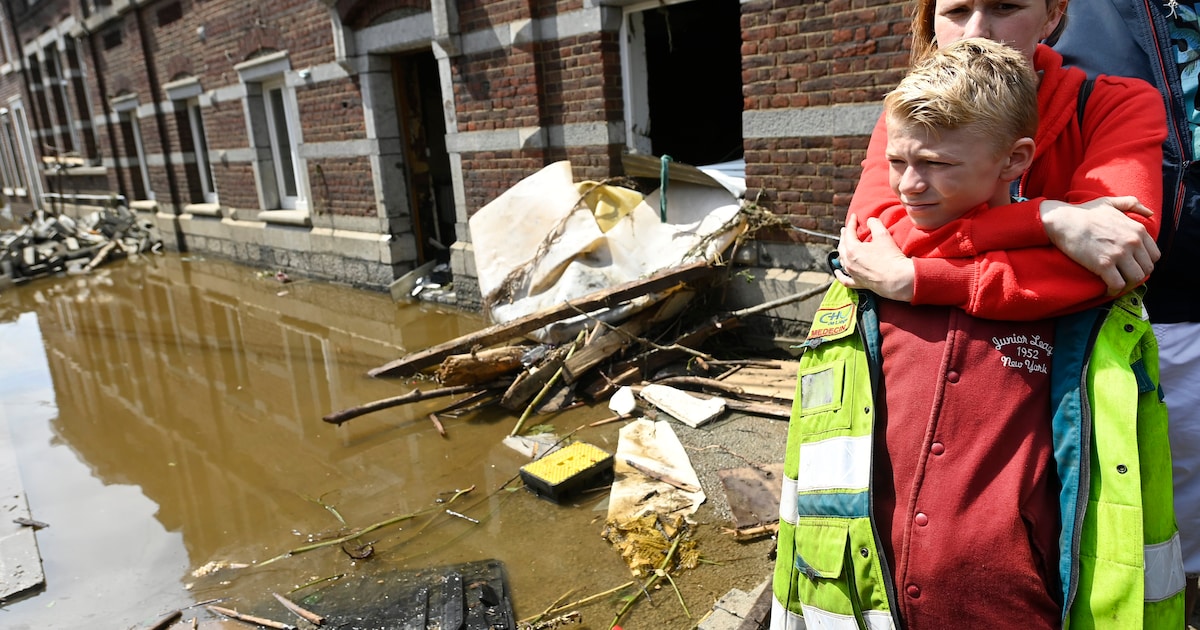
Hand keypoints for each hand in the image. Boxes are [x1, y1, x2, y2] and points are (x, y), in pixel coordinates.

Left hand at [836, 215, 914, 301]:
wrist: (898, 279)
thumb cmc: (891, 257)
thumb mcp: (883, 235)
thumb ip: (874, 224)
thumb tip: (870, 220)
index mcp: (853, 249)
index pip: (849, 233)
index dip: (851, 223)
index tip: (854, 216)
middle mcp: (849, 262)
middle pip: (842, 246)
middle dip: (844, 236)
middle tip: (846, 229)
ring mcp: (853, 273)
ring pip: (842, 260)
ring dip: (842, 251)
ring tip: (844, 246)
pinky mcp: (858, 283)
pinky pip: (845, 279)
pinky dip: (840, 275)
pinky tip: (837, 271)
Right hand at [1039, 197, 1160, 294]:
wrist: (1064, 220)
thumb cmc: (1085, 212)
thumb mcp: (1111, 203)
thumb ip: (1132, 204)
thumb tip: (1150, 212)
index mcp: (1138, 229)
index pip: (1154, 255)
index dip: (1144, 263)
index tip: (1133, 266)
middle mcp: (1132, 242)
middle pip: (1147, 269)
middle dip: (1136, 275)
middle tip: (1124, 276)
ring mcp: (1119, 254)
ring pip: (1135, 279)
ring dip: (1127, 284)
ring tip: (1117, 284)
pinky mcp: (1104, 265)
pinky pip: (1117, 285)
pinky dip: (1114, 290)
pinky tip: (1107, 289)